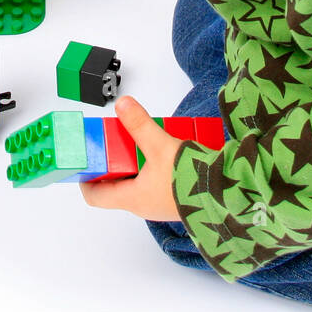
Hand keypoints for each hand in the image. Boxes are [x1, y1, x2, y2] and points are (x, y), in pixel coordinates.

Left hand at [80, 97, 183, 220]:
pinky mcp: (177, 199)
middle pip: (117, 186)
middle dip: (115, 164)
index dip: (85, 179)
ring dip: (137, 164)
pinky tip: (167, 150)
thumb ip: (139, 124)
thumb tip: (122, 105)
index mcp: (132, 198)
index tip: (84, 162)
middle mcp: (144, 205)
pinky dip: (156, 167)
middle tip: (116, 143)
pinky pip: (159, 183)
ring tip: (143, 142)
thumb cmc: (190, 181)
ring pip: (140, 183)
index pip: (95, 196)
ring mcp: (161, 204)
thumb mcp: (159, 145)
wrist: (227, 196)